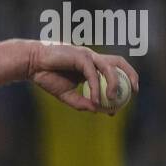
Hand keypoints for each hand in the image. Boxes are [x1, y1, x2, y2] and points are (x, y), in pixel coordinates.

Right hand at [24, 39, 139, 112]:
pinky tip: (96, 100)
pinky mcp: (81, 56)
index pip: (112, 71)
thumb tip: (96, 111)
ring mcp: (87, 55)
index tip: (125, 100)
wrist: (32, 64)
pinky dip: (96, 88)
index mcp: (90, 65)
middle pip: (119, 62)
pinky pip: (93, 74)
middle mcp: (92, 57)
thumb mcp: (65, 94)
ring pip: (109, 68)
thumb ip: (80, 102)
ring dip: (115, 84)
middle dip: (130, 75)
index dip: (122, 83)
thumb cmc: (46, 76)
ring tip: (113, 100)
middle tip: (134, 92)